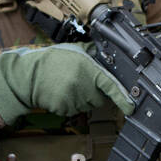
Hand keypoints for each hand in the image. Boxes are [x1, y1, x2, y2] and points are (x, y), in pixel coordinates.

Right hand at [0, 43, 134, 126]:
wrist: (28, 75)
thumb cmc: (51, 61)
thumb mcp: (74, 50)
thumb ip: (92, 53)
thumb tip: (106, 51)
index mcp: (89, 70)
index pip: (112, 85)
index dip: (124, 98)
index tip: (132, 107)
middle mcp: (84, 86)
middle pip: (100, 97)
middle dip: (95, 91)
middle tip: (80, 80)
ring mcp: (75, 99)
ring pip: (88, 105)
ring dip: (82, 98)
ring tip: (67, 84)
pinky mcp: (66, 109)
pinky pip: (75, 110)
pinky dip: (70, 104)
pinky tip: (61, 93)